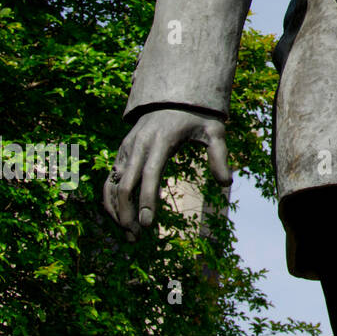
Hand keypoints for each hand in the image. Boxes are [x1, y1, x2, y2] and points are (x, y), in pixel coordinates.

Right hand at [102, 106, 231, 239]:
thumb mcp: (214, 130)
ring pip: (111, 184)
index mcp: (160, 141)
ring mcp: (126, 148)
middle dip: (127, 214)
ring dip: (116, 212)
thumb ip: (220, 155)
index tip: (148, 225)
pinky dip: (110, 201)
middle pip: (125, 184)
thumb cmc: (196, 116)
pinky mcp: (120, 152)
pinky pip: (109, 180)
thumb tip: (226, 182)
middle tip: (136, 239)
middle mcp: (138, 145)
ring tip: (128, 236)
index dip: (147, 201)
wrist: (171, 96)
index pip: (150, 175)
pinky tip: (120, 219)